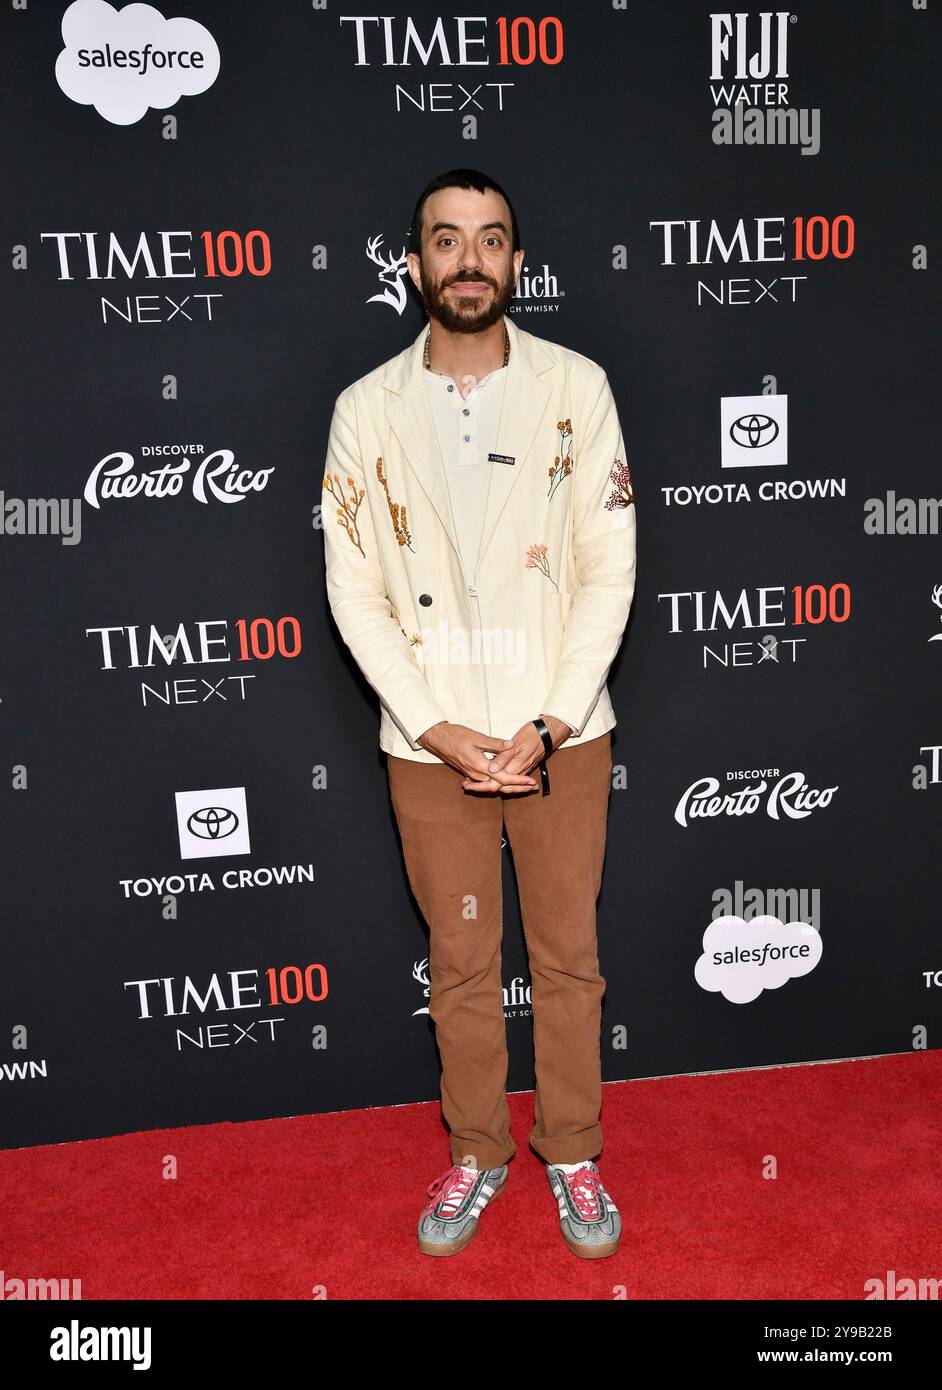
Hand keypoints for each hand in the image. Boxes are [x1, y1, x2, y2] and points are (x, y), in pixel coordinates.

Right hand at [417, 722, 538, 793]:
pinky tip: (506, 780)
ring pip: (494, 785)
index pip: (503, 777)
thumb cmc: (455, 736)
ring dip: (509, 785)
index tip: (531, 781)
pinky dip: (498, 782)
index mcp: (480, 765)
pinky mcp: (470, 772)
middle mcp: (476, 774)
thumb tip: (511, 745)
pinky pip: (487, 781)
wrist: (437, 739)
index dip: (518, 780)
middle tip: (532, 786)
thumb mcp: (477, 737)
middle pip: (500, 785)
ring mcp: (472, 774)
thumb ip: (495, 744)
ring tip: (523, 784)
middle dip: (517, 787)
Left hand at [460, 715, 570, 794]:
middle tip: (466, 786)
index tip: (467, 785)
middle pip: (498, 788)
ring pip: (503, 785)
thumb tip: (492, 770)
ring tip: (473, 784)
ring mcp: (521, 771)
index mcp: (514, 768)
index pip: (495, 784)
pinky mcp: (522, 767)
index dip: (479, 786)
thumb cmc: (533, 735)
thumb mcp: (516, 744)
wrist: (549, 733)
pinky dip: (497, 781)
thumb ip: (504, 757)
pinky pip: (508, 780)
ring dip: (488, 786)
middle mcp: (517, 773)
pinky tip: (490, 778)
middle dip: (481, 788)